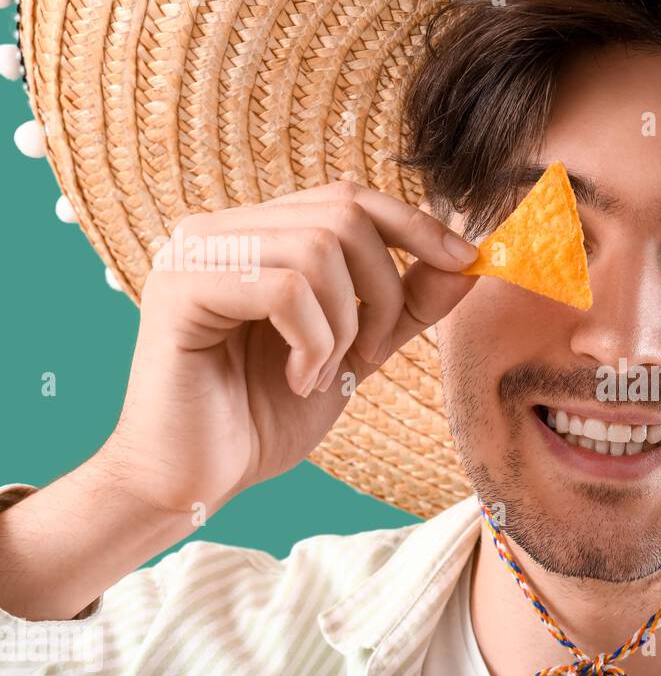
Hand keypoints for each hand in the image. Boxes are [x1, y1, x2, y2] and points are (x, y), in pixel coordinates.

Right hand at [99, 180, 478, 514]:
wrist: (197, 478)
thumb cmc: (264, 415)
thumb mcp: (356, 352)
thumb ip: (405, 305)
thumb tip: (466, 261)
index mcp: (259, 235)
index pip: (350, 197)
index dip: (415, 224)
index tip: (464, 261)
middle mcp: (223, 229)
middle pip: (344, 213)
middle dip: (384, 290)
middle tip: (372, 353)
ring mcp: (195, 252)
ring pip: (319, 249)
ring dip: (344, 325)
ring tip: (322, 372)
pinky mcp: (179, 287)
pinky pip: (285, 289)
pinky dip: (313, 342)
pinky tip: (298, 379)